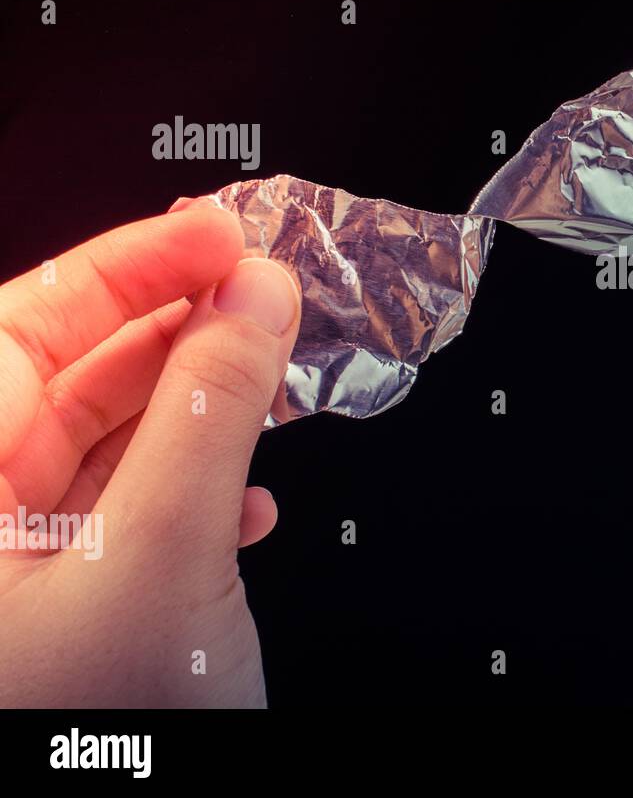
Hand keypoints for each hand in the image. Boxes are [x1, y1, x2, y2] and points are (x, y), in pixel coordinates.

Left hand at [0, 201, 299, 706]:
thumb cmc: (94, 735)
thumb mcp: (161, 557)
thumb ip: (212, 410)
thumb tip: (257, 296)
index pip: (23, 324)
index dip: (128, 263)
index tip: (223, 232)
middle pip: (68, 375)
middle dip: (179, 330)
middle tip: (264, 290)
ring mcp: (19, 567)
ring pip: (110, 443)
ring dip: (201, 410)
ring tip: (272, 380)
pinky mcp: (72, 605)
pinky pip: (132, 508)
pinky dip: (198, 491)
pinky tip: (251, 503)